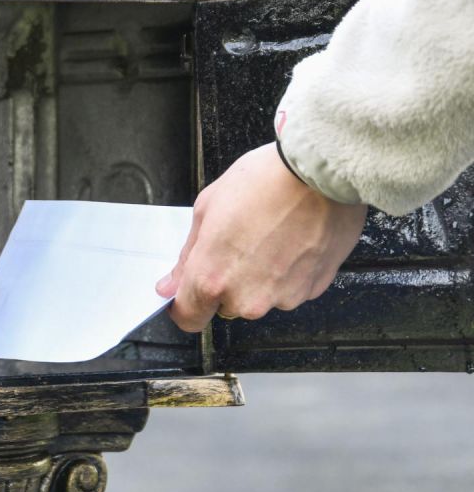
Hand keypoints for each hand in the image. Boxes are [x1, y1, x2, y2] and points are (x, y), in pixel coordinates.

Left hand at [155, 143, 367, 331]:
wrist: (319, 173)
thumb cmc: (264, 182)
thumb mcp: (207, 208)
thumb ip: (187, 256)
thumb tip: (171, 284)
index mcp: (213, 278)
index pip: (189, 318)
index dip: (184, 306)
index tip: (185, 294)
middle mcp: (247, 298)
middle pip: (226, 305)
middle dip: (225, 282)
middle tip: (235, 243)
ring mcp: (283, 298)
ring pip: (259, 297)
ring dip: (258, 276)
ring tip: (267, 235)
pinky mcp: (312, 291)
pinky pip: (289, 289)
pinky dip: (287, 272)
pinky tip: (289, 240)